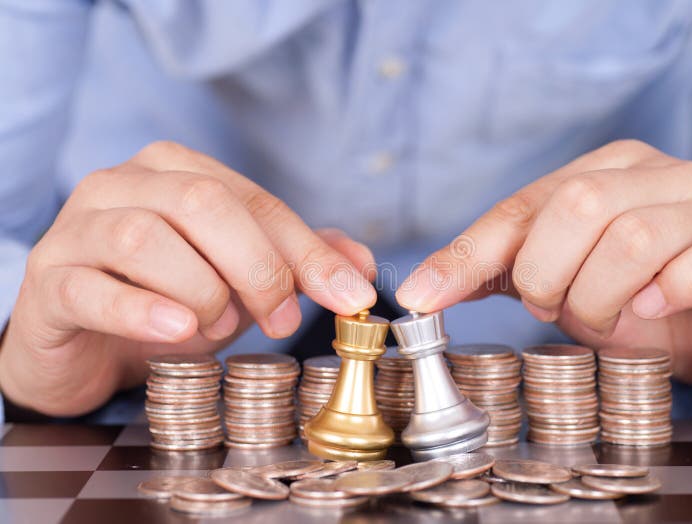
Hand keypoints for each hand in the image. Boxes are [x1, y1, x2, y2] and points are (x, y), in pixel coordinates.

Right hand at [0, 141, 376, 415]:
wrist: (84, 343)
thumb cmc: (166, 300)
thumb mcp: (240, 279)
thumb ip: (297, 263)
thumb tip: (363, 268)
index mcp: (177, 171)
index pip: (256, 201)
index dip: (308, 252)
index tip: (351, 298)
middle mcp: (125, 184)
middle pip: (205, 204)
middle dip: (258, 268)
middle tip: (279, 321)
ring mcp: (79, 226)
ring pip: (147, 237)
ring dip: (200, 292)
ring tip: (212, 328)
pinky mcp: (49, 279)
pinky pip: (93, 286)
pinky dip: (143, 310)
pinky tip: (177, 331)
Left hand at [397, 140, 691, 411]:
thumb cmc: (641, 304)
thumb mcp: (561, 285)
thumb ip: (501, 273)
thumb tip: (422, 288)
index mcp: (602, 172)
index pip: (521, 205)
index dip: (468, 255)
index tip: (421, 299)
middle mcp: (655, 174)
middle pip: (577, 206)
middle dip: (549, 277)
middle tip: (556, 312)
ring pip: (632, 236)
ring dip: (601, 298)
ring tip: (605, 321)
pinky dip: (665, 295)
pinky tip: (655, 310)